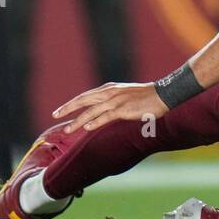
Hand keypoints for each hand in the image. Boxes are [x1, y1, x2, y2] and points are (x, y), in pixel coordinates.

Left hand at [51, 81, 166, 133]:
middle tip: (55, 115)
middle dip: (68, 108)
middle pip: (83, 100)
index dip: (71, 103)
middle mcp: (109, 93)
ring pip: (91, 111)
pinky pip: (105, 116)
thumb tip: (103, 111)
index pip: (85, 96)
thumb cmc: (146, 97)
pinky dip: (94, 122)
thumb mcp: (126, 95)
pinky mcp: (123, 109)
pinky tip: (86, 128)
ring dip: (77, 120)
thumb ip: (113, 101)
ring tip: (67, 129)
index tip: (60, 110)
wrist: (163, 94)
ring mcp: (116, 100)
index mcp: (109, 89)